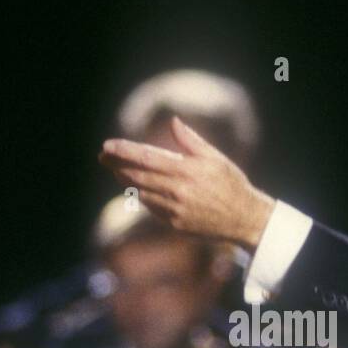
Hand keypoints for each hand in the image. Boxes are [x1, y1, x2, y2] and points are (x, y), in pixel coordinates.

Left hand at [98, 116, 274, 248]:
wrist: (244, 219)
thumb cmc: (231, 184)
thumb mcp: (215, 158)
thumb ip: (191, 141)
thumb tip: (173, 122)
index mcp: (186, 171)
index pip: (146, 158)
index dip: (124, 152)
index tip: (107, 146)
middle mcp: (177, 191)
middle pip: (137, 177)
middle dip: (117, 165)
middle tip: (103, 157)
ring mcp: (174, 210)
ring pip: (141, 193)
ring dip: (127, 181)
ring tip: (117, 170)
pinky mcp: (174, 225)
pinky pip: (151, 209)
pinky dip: (143, 197)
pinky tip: (139, 189)